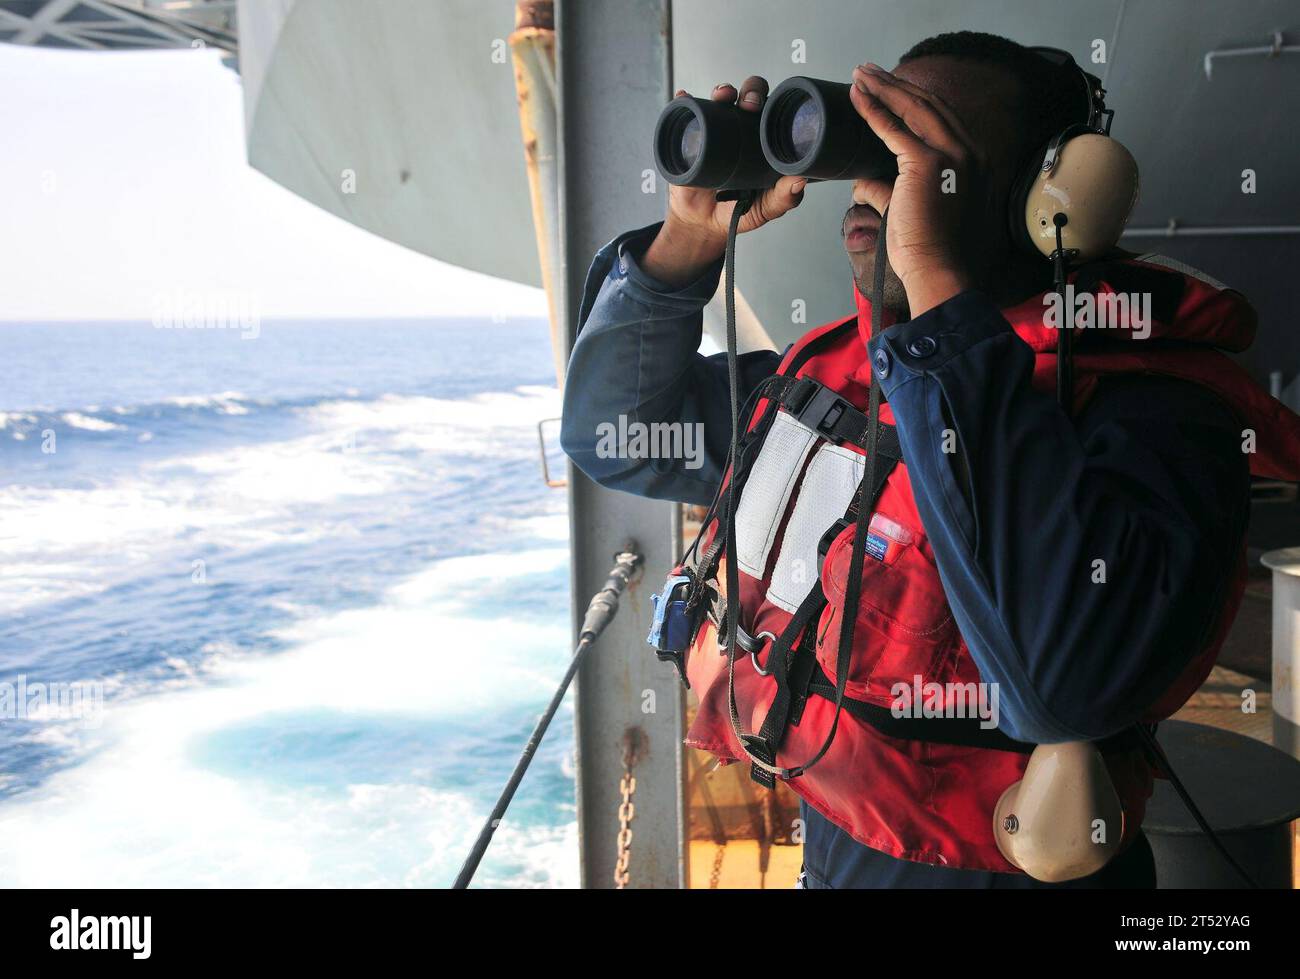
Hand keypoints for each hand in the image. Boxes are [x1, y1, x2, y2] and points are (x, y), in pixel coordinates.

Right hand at [642, 77, 808, 286]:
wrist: (701, 223)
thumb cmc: (737, 212)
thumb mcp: (764, 209)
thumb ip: (783, 199)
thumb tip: (800, 181)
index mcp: (762, 141)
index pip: (773, 112)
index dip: (777, 105)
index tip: (773, 110)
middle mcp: (740, 129)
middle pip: (748, 96)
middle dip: (751, 90)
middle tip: (750, 105)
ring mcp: (714, 129)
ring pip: (720, 99)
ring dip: (722, 90)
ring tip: (723, 96)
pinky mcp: (690, 136)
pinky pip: (686, 111)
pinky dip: (684, 100)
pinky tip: (684, 97)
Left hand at [848, 64, 980, 315]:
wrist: (937, 269)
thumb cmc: (926, 249)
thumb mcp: (907, 210)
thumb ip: (886, 190)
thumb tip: (860, 182)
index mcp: (970, 160)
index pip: (939, 118)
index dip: (911, 98)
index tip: (887, 87)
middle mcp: (967, 151)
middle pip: (927, 104)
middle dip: (894, 84)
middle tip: (868, 71)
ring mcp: (951, 154)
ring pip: (913, 108)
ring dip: (883, 88)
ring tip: (859, 75)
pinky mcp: (928, 163)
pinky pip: (894, 129)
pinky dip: (873, 110)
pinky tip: (857, 98)